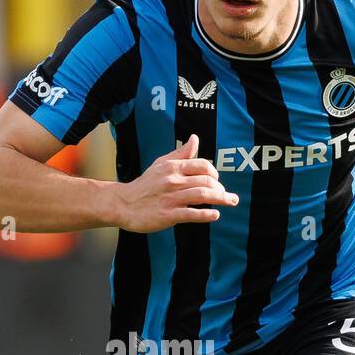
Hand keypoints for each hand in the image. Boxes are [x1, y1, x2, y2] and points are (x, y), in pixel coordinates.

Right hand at [115, 133, 238, 232]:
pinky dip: (206, 214)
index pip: (202, 165)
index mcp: (173, 167)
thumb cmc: (144, 184)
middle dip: (221, 189)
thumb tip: (195, 138)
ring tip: (230, 202)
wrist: (123, 204)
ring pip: (202, 195)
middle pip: (206, 181)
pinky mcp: (168, 215)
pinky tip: (215, 215)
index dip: (214, 173)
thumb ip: (181, 153)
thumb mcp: (161, 164)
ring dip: (221, 199)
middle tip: (228, 196)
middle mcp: (173, 181)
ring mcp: (170, 198)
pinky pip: (191, 214)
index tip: (218, 181)